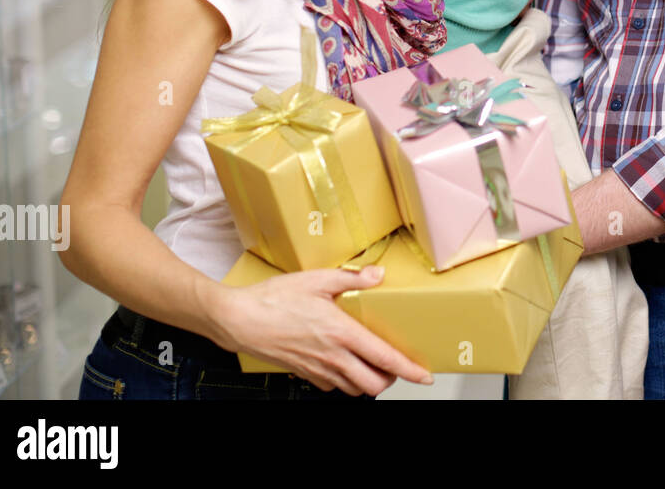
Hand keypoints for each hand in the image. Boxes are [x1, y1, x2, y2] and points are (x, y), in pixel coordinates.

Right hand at [213, 265, 433, 395]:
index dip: (409, 370)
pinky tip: (343, 363)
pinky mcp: (304, 373)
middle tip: (396, 365)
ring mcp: (317, 369)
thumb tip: (379, 275)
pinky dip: (344, 380)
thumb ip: (352, 278)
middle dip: (391, 379)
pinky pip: (332, 386)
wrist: (239, 320)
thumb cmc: (275, 298)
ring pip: (354, 389)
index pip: (385, 358)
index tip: (425, 376)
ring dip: (368, 381)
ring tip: (372, 364)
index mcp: (342, 333)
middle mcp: (333, 356)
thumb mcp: (317, 280)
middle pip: (374, 385)